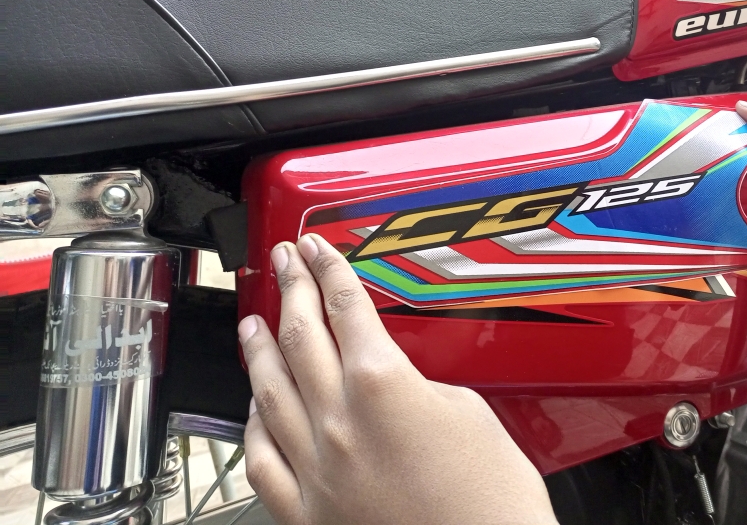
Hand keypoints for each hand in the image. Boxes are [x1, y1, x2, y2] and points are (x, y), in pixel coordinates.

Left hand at [238, 233, 558, 524]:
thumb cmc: (492, 500)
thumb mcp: (467, 410)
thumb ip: (418, 382)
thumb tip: (394, 377)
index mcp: (383, 384)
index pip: (345, 306)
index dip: (329, 268)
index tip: (317, 248)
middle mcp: (340, 421)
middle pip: (302, 335)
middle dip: (291, 287)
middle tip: (284, 260)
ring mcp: (319, 467)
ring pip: (270, 390)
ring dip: (259, 347)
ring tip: (253, 320)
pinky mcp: (309, 511)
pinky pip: (263, 459)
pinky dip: (254, 425)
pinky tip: (255, 407)